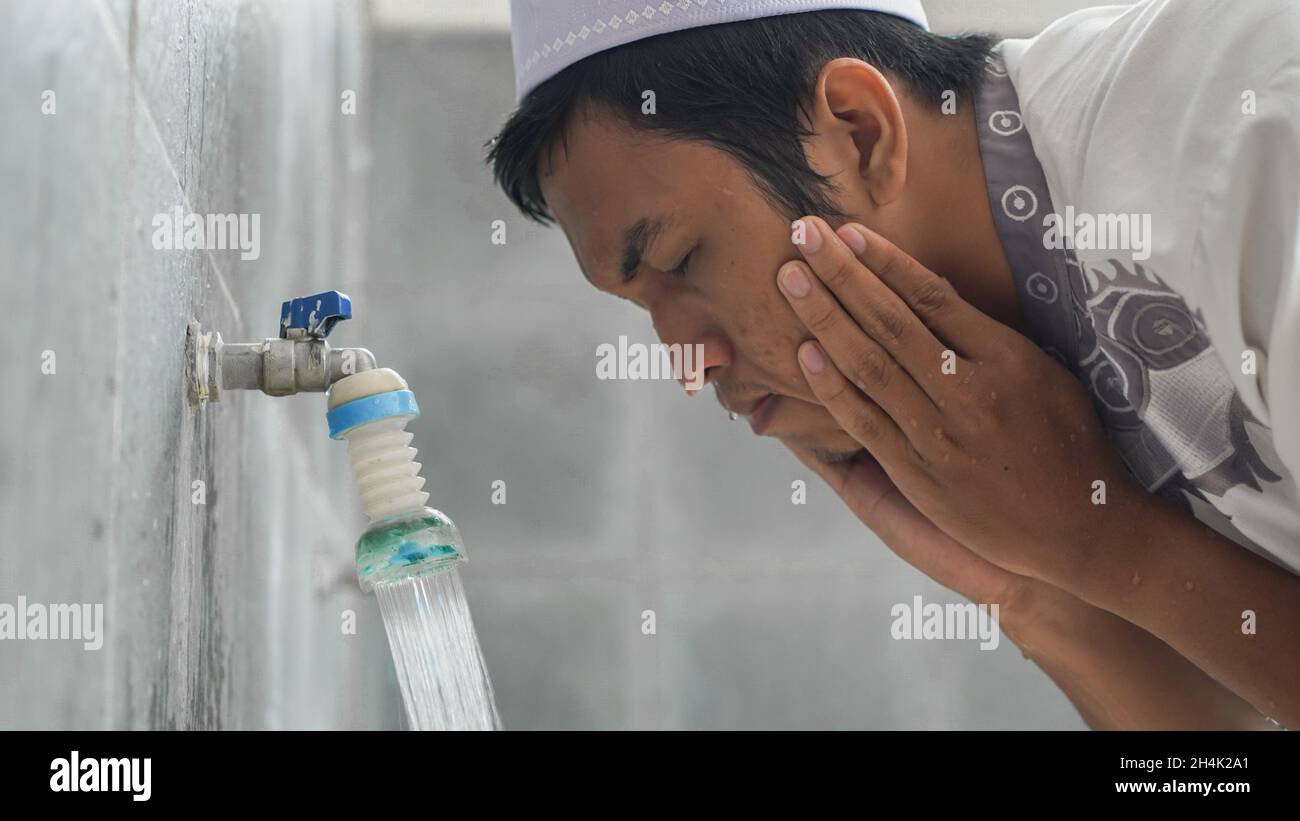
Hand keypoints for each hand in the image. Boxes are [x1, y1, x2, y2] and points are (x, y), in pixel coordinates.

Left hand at [778, 218, 1140, 584]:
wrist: (1078, 530)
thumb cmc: (1067, 444)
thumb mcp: (1046, 376)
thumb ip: (988, 335)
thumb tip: (933, 288)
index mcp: (1007, 359)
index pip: (932, 297)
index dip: (885, 261)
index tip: (848, 232)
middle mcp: (969, 393)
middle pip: (891, 321)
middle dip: (841, 274)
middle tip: (802, 233)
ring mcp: (940, 436)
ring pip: (869, 365)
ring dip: (824, 317)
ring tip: (790, 278)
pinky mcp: (918, 475)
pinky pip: (865, 422)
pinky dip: (832, 386)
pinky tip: (805, 352)